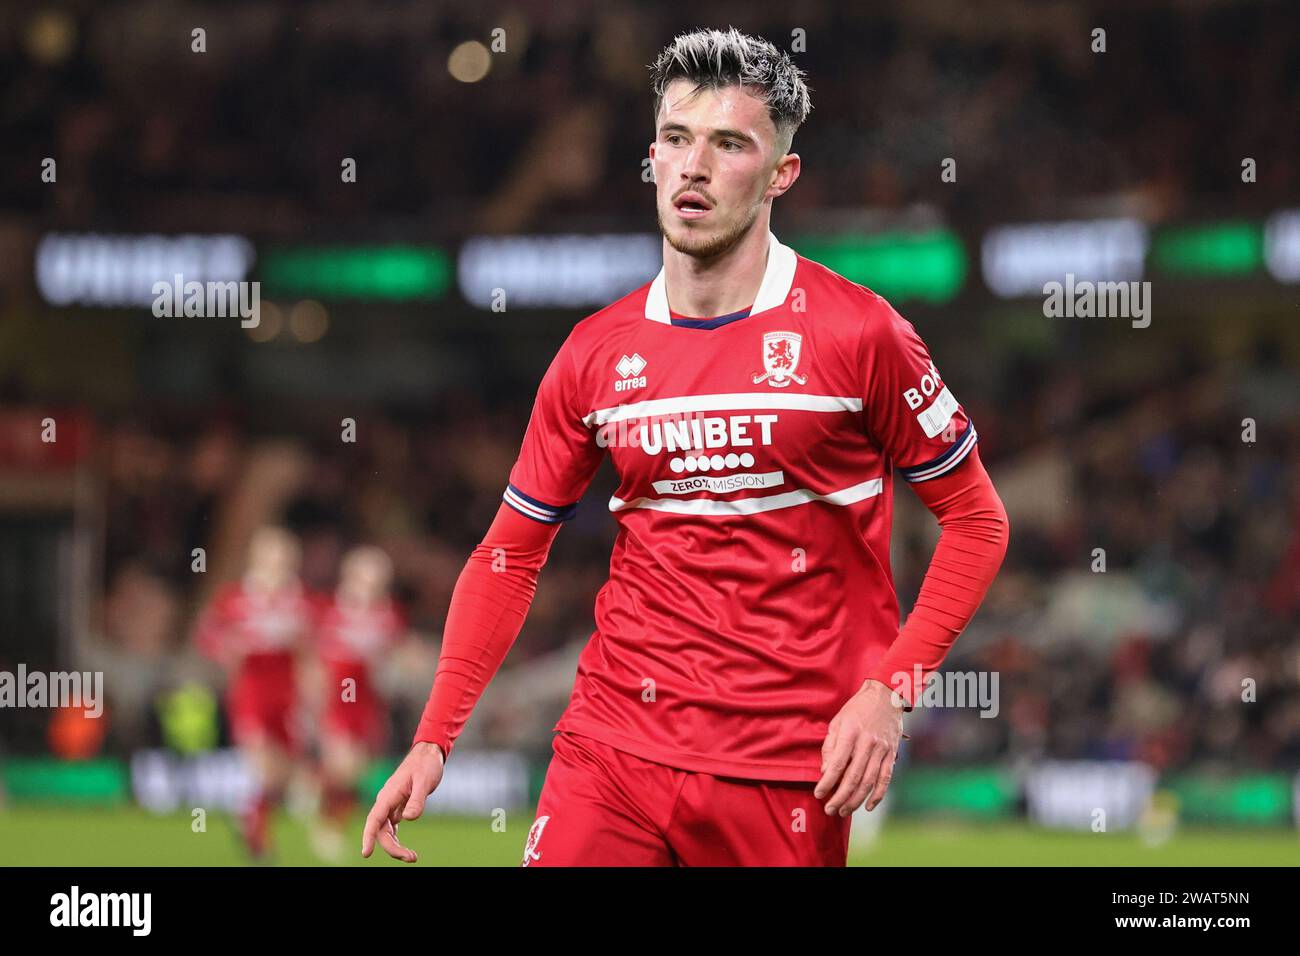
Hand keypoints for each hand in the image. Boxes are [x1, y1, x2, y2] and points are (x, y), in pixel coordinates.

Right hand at [361, 741, 445, 861]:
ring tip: (412, 857)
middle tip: (411, 857)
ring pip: (386, 830)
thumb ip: (417, 800)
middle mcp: (386, 800)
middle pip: (381, 830)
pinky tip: (405, 848)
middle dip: (392, 847)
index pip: (374, 819)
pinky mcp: (398, 805)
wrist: (428, 753)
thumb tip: (408, 818)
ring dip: (395, 846)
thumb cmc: (426, 765)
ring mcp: (391, 804)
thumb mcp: (424, 782)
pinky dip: (397, 839)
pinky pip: (392, 826)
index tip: (366, 853)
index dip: (368, 836)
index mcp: (389, 794)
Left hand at [815, 679, 903, 815]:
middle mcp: (867, 743)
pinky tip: (868, 806)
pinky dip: (878, 795)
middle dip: (840, 797)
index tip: (819, 794)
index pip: (837, 764)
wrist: (885, 696)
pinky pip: (885, 778)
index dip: (827, 782)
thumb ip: (830, 746)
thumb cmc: (857, 710)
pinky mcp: (892, 754)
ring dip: (855, 800)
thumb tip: (825, 771)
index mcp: (850, 733)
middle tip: (829, 810)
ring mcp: (882, 749)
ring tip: (843, 811)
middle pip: (853, 777)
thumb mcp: (837, 721)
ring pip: (869, 781)